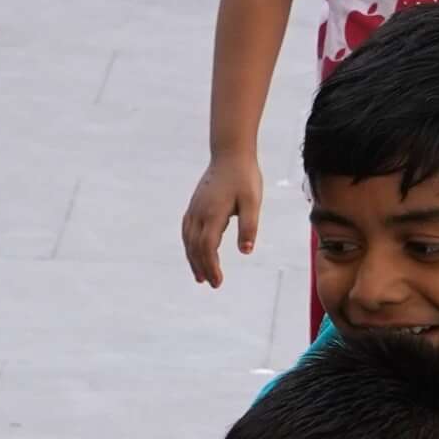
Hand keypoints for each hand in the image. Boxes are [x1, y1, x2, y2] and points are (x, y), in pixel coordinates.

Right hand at [181, 152, 264, 286]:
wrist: (231, 153)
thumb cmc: (245, 177)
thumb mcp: (253, 202)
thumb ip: (249, 226)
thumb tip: (246, 251)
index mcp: (213, 214)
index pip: (207, 248)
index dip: (211, 267)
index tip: (218, 282)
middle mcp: (199, 213)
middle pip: (195, 247)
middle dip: (202, 267)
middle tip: (212, 284)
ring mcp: (194, 208)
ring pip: (188, 240)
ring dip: (193, 259)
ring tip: (199, 276)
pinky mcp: (195, 204)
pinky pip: (186, 230)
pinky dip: (189, 245)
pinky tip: (193, 251)